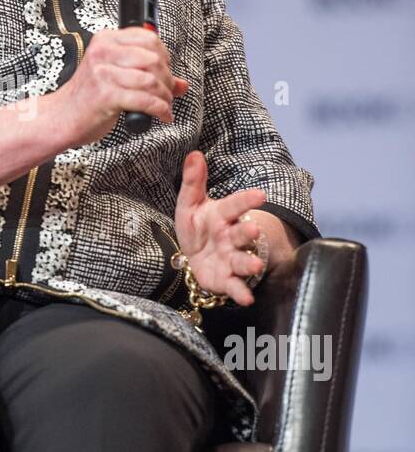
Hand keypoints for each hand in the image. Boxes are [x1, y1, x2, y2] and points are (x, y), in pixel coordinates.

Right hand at [53, 27, 189, 146]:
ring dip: (165, 96)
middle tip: (168, 92)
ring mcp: (103, 74)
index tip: (167, 71)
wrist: (62, 117)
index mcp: (105, 40)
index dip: (165, 56)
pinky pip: (144, 100)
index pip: (148, 38)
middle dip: (167, 78)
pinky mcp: (106, 96)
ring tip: (164, 105)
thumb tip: (181, 83)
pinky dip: (159, 110)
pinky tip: (161, 115)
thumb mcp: (115, 76)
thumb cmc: (88, 97)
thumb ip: (147, 75)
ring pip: (151, 80)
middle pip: (153, 58)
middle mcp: (103, 53)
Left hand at [173, 150, 266, 306]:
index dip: (247, 200)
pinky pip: (235, 285)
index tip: (260, 195)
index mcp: (222, 215)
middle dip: (248, 232)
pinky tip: (246, 298)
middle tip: (254, 230)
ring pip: (242, 259)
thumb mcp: (190, 203)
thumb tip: (193, 154)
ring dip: (249, 263)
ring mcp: (230, 258)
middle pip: (242, 233)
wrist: (196, 255)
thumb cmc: (197, 226)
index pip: (235, 204)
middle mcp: (231, 236)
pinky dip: (241, 292)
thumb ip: (193, 181)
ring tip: (255, 265)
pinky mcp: (226, 278)